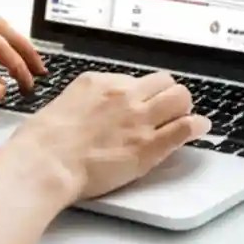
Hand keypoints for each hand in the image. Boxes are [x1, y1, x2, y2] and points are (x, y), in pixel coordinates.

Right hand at [0, 71, 210, 204]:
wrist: (44, 163)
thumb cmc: (43, 142)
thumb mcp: (65, 104)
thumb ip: (90, 102)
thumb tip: (100, 108)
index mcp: (100, 82)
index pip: (137, 79)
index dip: (143, 94)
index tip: (144, 103)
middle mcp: (123, 95)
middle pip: (164, 82)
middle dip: (168, 95)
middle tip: (167, 109)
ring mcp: (138, 119)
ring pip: (180, 98)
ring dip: (183, 107)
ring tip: (183, 117)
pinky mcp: (148, 145)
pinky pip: (185, 127)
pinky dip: (196, 126)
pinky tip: (199, 128)